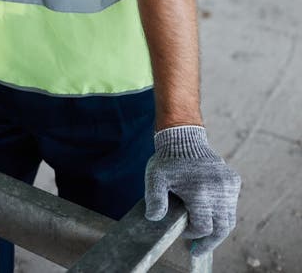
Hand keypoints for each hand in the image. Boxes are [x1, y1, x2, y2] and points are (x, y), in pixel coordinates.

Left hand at [145, 125, 240, 255]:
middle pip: (221, 228)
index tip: (184, 232)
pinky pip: (231, 205)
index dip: (193, 234)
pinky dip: (223, 214)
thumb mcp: (155, 177)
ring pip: (229, 219)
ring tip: (205, 237)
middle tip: (198, 250)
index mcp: (200, 190)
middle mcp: (218, 188)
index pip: (203, 226)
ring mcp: (228, 184)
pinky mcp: (233, 180)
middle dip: (210, 242)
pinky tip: (210, 216)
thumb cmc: (168, 160)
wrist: (183, 138)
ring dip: (218, 230)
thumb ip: (155, 199)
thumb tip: (154, 218)